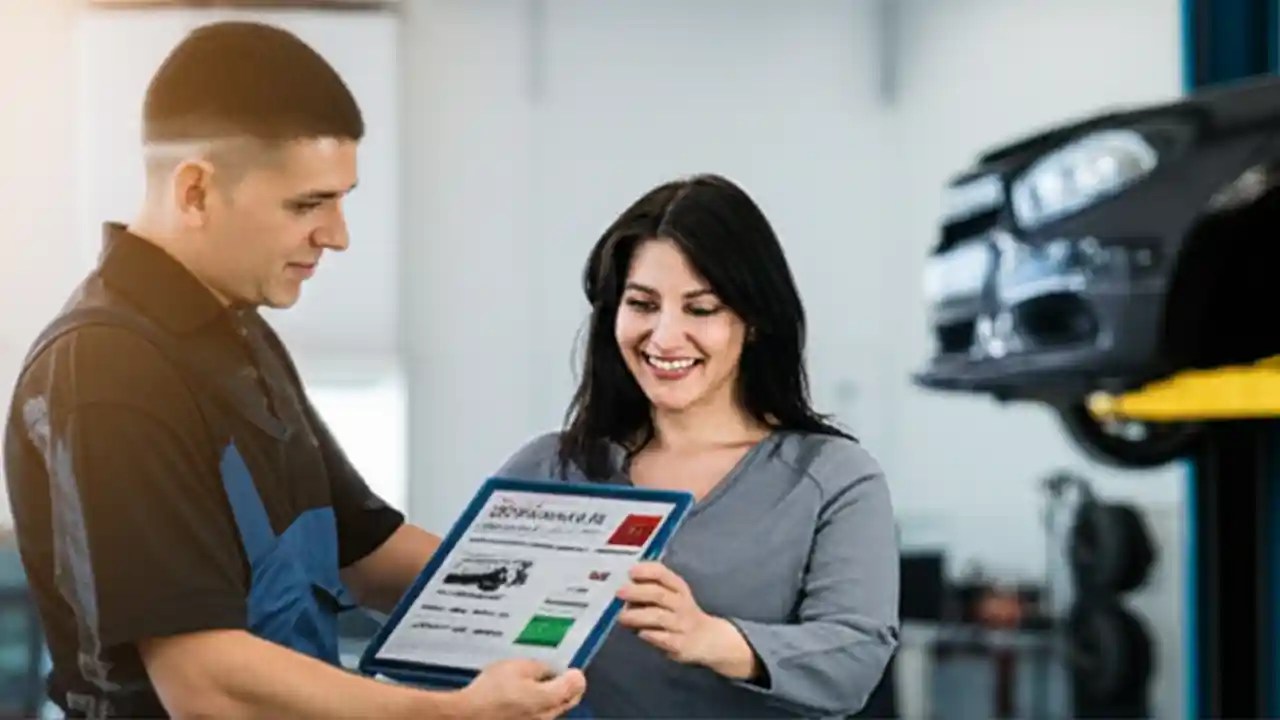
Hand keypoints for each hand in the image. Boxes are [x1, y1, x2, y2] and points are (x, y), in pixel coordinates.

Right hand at [458, 659, 585, 719]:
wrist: (467, 715)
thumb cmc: (490, 691)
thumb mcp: (516, 666)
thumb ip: (539, 667)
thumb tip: (550, 670)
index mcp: (549, 697)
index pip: (577, 685)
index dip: (575, 673)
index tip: (569, 667)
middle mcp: (546, 715)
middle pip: (569, 700)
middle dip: (568, 687)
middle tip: (561, 675)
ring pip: (555, 710)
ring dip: (553, 697)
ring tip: (538, 683)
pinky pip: (539, 716)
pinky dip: (538, 706)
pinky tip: (524, 697)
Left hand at [616, 562, 759, 679]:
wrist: (709, 639)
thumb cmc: (682, 614)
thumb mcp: (674, 596)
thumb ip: (652, 590)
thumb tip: (624, 589)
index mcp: (678, 588)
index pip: (662, 574)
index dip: (646, 571)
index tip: (631, 572)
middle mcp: (681, 604)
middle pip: (658, 594)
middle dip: (637, 592)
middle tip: (619, 592)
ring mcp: (681, 625)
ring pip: (658, 617)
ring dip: (637, 616)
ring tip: (622, 617)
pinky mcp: (680, 644)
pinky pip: (662, 638)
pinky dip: (649, 634)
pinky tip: (639, 633)